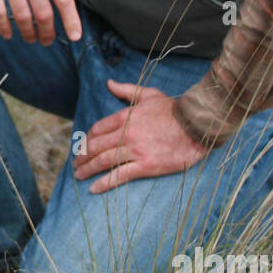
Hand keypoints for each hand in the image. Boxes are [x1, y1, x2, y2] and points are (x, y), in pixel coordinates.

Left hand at [73, 79, 207, 192]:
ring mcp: (135, 150)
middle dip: (82, 156)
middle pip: (96, 146)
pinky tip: (94, 189)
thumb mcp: (149, 94)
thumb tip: (109, 83)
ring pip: (104, 161)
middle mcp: (126, 134)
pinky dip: (104, 183)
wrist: (197, 125)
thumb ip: (127, 90)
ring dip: (88, 169)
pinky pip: (120, 176)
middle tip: (75, 163)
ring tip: (79, 175)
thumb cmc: (174, 110)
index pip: (98, 129)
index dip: (87, 138)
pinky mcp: (146, 166)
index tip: (82, 145)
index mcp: (125, 116)